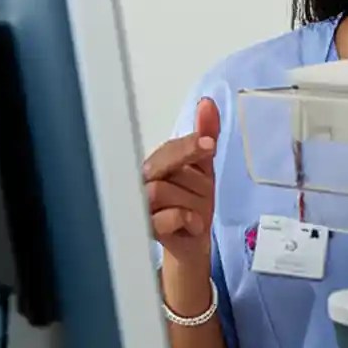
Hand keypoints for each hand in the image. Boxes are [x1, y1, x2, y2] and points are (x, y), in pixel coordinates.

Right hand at [143, 98, 219, 270]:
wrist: (191, 243)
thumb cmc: (192, 204)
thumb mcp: (204, 169)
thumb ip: (206, 135)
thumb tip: (207, 103)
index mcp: (156, 166)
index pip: (168, 149)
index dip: (188, 145)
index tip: (209, 143)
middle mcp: (142, 183)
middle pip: (160, 165)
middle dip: (188, 167)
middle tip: (207, 167)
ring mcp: (139, 207)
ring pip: (162, 191)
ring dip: (191, 202)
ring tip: (196, 212)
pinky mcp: (143, 230)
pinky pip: (166, 218)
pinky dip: (187, 220)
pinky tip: (193, 225)